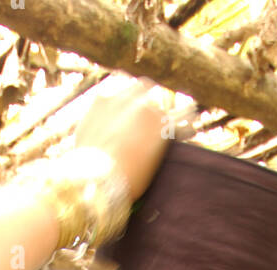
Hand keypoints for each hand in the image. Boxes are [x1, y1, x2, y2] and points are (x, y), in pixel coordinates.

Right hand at [73, 76, 176, 202]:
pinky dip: (188, 119)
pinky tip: (193, 122)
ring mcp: (145, 108)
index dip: (130, 96)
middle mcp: (124, 98)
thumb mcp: (83, 139)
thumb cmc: (85, 167)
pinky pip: (182, 116)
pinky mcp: (161, 125)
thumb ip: (93, 126)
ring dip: (170, 110)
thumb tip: (94, 133)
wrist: (97, 179)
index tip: (135, 105)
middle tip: (157, 113)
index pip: (122, 84)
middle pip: (144, 87)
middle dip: (151, 99)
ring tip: (185, 116)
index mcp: (103, 98)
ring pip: (164, 101)